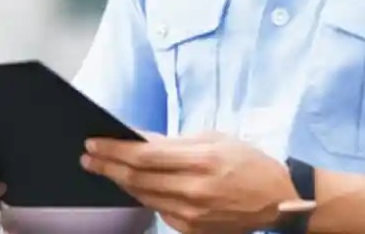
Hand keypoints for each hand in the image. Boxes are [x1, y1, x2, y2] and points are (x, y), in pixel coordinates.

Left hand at [81, 131, 298, 233]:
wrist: (276, 199)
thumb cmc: (247, 162)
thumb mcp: (214, 139)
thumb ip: (175, 142)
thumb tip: (140, 141)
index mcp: (201, 160)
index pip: (144, 155)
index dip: (114, 150)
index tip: (94, 143)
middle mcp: (193, 189)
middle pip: (137, 178)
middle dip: (107, 165)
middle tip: (88, 156)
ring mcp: (191, 213)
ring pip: (143, 196)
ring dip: (120, 181)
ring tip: (105, 168)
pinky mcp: (191, 229)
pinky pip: (158, 210)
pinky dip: (143, 195)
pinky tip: (134, 185)